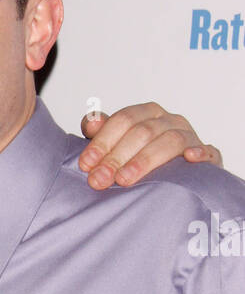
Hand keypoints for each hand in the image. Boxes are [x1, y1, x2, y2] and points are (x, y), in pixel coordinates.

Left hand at [77, 103, 221, 189]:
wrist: (176, 176)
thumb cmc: (140, 157)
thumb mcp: (117, 144)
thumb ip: (101, 133)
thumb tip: (91, 121)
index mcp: (147, 114)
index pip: (123, 120)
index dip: (103, 141)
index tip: (86, 164)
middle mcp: (169, 121)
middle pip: (143, 132)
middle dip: (117, 157)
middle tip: (99, 180)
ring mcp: (190, 136)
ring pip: (170, 141)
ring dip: (145, 160)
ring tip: (125, 179)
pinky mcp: (208, 156)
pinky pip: (208, 151)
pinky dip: (200, 153)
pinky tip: (188, 159)